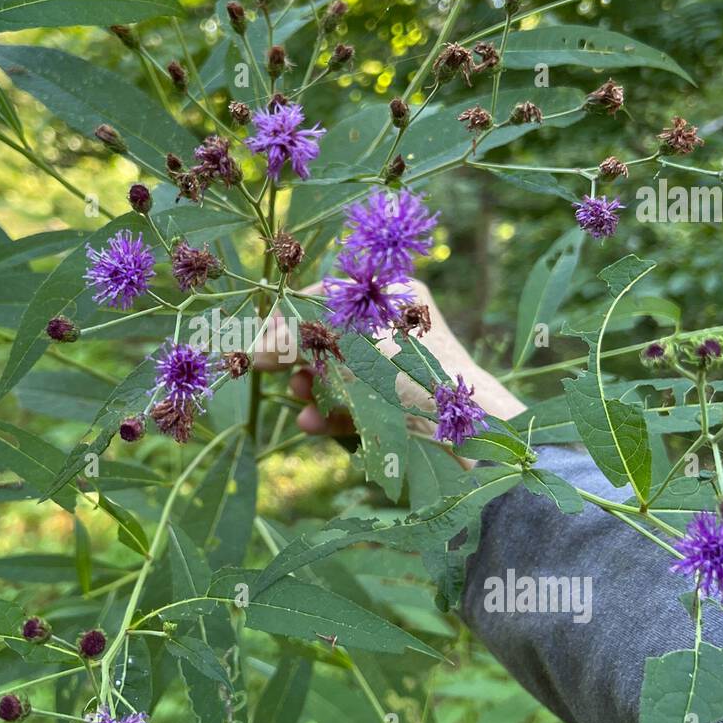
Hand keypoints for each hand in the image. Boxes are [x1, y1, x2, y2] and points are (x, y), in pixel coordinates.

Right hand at [253, 279, 523, 437]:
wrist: (468, 428)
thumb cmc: (410, 369)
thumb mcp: (347, 345)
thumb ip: (297, 340)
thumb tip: (254, 350)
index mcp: (392, 294)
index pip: (329, 295)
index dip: (291, 316)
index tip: (262, 339)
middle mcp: (395, 326)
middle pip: (331, 336)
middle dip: (300, 356)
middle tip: (267, 369)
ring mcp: (398, 367)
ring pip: (341, 372)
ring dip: (313, 386)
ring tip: (298, 398)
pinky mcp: (400, 404)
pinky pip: (357, 402)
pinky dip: (333, 411)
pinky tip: (311, 422)